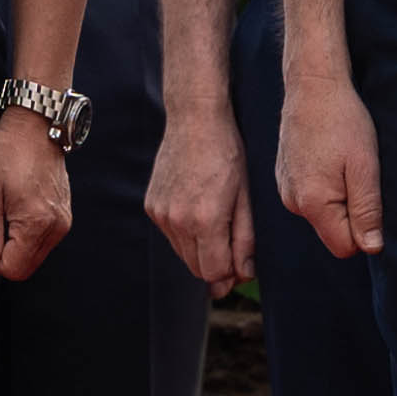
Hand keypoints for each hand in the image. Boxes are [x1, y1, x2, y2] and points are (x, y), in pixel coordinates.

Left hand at [0, 110, 73, 281]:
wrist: (35, 127)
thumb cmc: (6, 153)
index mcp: (35, 222)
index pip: (13, 269)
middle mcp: (56, 227)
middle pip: (26, 267)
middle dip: (5, 255)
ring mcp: (63, 221)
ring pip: (35, 256)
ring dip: (17, 245)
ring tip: (7, 212)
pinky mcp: (65, 215)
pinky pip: (44, 241)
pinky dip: (28, 235)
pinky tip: (19, 208)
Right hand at [148, 97, 253, 292]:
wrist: (194, 121)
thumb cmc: (226, 154)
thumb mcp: (245, 197)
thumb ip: (244, 240)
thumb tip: (244, 273)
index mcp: (205, 220)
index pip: (213, 272)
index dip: (230, 274)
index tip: (241, 266)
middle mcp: (177, 221)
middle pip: (196, 269)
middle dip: (216, 266)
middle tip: (233, 251)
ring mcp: (160, 215)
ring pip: (182, 254)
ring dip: (201, 250)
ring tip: (217, 223)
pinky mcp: (151, 207)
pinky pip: (171, 236)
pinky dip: (186, 234)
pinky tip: (198, 211)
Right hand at [277, 54, 383, 261]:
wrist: (313, 86)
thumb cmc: (343, 122)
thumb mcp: (365, 167)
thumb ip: (367, 212)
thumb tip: (371, 249)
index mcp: (313, 203)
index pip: (344, 247)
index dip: (364, 232)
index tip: (370, 198)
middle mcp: (293, 202)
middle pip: (332, 231)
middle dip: (351, 213)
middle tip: (358, 175)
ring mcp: (285, 189)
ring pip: (322, 214)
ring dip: (338, 197)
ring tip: (343, 162)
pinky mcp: (284, 177)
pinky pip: (310, 197)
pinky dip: (323, 185)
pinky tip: (328, 157)